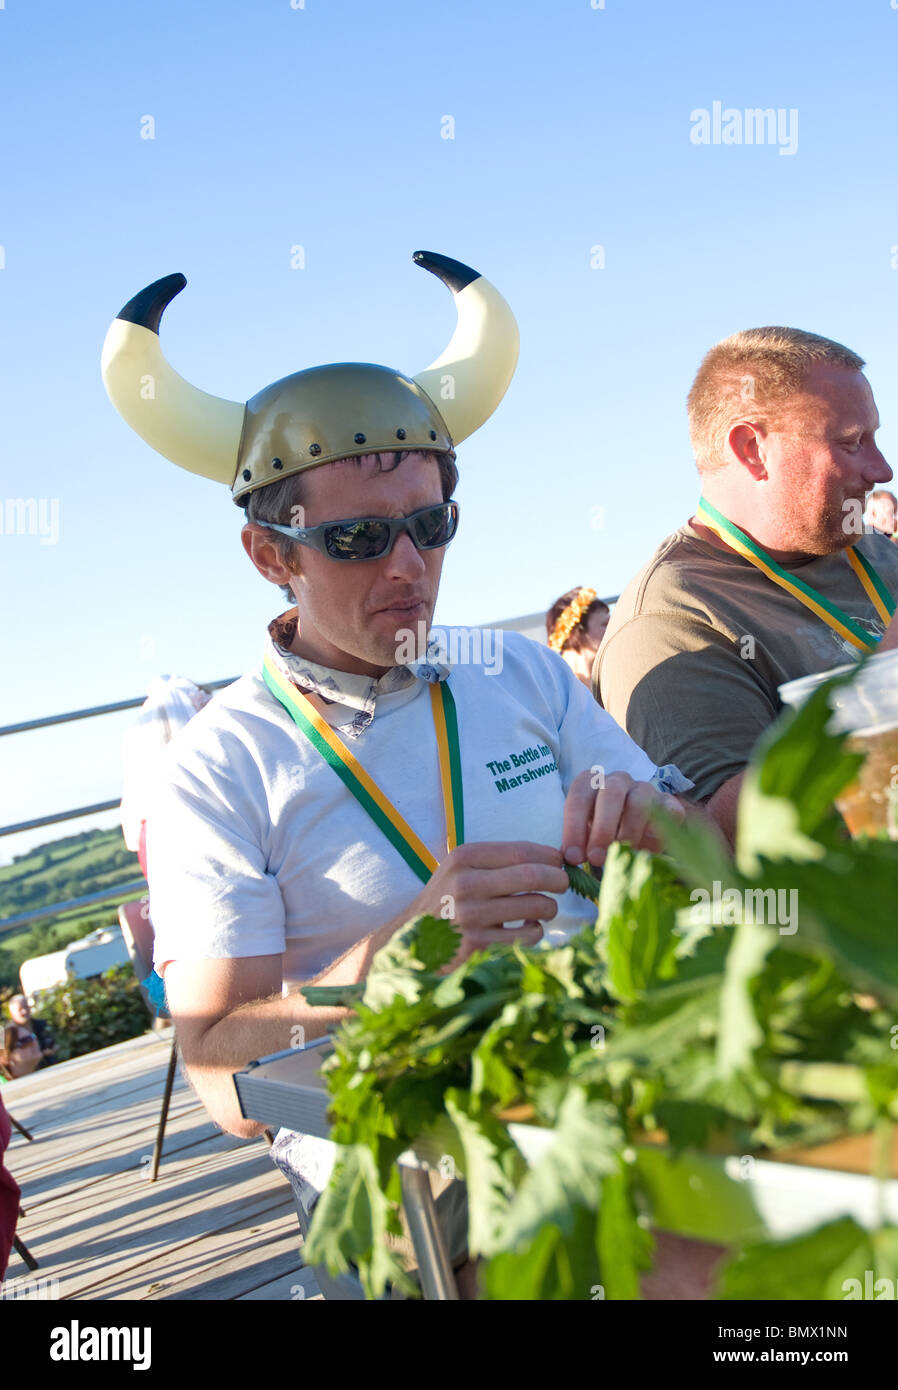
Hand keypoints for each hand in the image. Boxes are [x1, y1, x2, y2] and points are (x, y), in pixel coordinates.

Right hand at [407, 841, 570, 964]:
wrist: (414, 936)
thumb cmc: (448, 898)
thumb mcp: (462, 868)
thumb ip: (499, 861)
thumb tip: (554, 858)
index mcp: (464, 857)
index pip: (521, 850)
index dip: (549, 856)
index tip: (560, 862)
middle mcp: (466, 883)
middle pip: (533, 876)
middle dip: (559, 879)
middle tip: (563, 884)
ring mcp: (471, 915)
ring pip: (536, 906)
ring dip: (550, 908)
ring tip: (544, 908)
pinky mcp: (477, 943)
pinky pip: (527, 935)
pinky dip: (536, 931)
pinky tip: (527, 927)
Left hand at [561, 771, 685, 868]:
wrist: (638, 835)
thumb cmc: (602, 834)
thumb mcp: (585, 837)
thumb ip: (578, 844)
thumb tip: (570, 857)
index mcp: (591, 783)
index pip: (578, 798)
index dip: (574, 828)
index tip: (573, 857)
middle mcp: (617, 781)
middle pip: (610, 794)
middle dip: (602, 829)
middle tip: (596, 858)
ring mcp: (645, 789)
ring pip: (639, 802)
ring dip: (628, 832)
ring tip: (621, 856)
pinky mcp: (668, 803)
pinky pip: (668, 810)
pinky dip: (659, 828)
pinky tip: (649, 846)